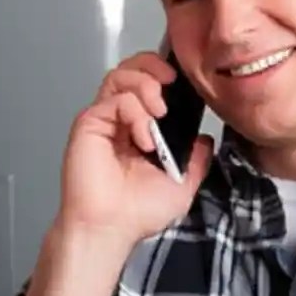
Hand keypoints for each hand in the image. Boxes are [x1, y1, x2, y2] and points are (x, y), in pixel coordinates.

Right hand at [56, 50, 213, 245]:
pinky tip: (144, 138)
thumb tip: (205, 139)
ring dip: (146, 85)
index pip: (149, 83)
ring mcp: (104, 120)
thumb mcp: (183, 185)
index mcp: (139, 128)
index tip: (183, 84)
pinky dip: (135, 111)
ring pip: (121, 75)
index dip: (165, 75)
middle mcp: (119, 119)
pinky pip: (115, 99)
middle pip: (132, 68)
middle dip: (154, 66)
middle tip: (170, 83)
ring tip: (159, 112)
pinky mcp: (90, 124)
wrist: (111, 228)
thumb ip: (197, 159)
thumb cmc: (137, 213)